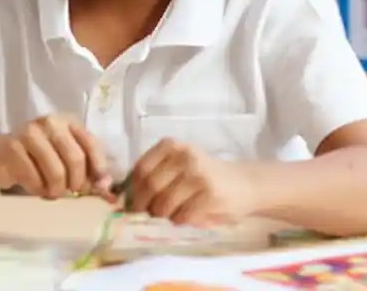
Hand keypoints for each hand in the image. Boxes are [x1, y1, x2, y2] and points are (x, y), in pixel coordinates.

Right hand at [0, 113, 111, 199]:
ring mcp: (30, 133)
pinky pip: (35, 180)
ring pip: (56, 172)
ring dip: (56, 190)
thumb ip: (86, 168)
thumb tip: (106, 187)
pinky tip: (34, 186)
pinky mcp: (13, 148)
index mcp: (68, 121)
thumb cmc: (37, 158)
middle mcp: (50, 122)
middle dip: (76, 183)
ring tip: (51, 191)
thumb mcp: (64, 157)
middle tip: (70, 191)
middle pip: (75, 159)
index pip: (91, 144)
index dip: (99, 168)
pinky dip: (38, 190)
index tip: (100, 187)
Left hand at [126, 138, 258, 225]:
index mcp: (171, 146)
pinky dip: (178, 221)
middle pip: (150, 187)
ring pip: (164, 204)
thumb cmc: (203, 176)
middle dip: (144, 206)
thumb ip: (154, 173)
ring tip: (168, 214)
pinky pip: (182, 215)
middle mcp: (184, 156)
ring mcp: (198, 175)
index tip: (131, 202)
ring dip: (162, 215)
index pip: (140, 169)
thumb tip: (122, 195)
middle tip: (147, 214)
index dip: (132, 190)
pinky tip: (183, 217)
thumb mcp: (177, 164)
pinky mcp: (210, 195)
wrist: (244, 184)